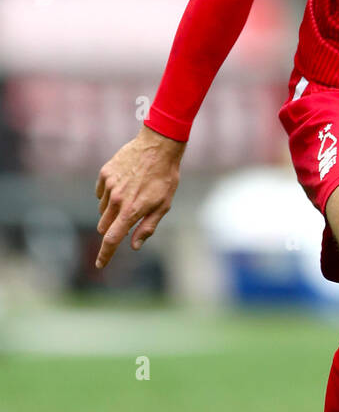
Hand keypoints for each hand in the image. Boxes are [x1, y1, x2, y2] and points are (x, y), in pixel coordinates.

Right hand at [94, 126, 185, 268]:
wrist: (159, 146)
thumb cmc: (165, 178)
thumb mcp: (163, 206)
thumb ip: (147, 227)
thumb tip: (134, 246)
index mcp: (131, 211)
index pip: (112, 239)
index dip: (105, 255)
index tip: (99, 265)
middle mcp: (117, 200)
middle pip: (104, 226)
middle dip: (113, 228)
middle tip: (129, 216)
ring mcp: (109, 186)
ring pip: (102, 209)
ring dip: (112, 210)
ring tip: (132, 195)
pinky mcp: (105, 174)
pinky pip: (100, 192)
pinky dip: (108, 194)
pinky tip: (124, 184)